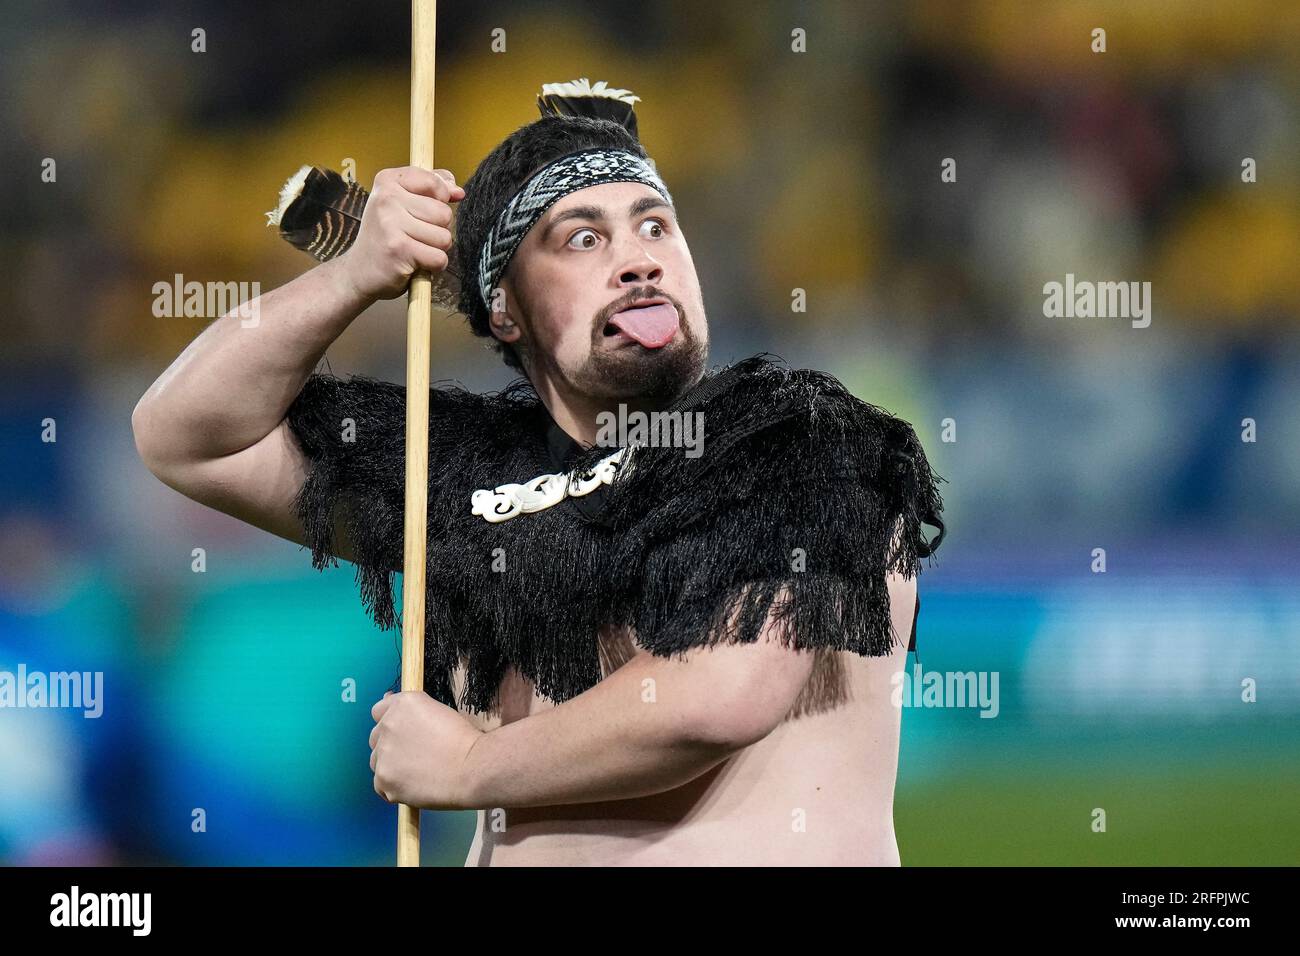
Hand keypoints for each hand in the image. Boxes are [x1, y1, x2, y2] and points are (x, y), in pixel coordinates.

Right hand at [339, 166, 464, 300]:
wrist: (358, 272)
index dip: (441, 199)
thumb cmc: (386, 236)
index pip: (435, 182)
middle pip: (444, 213)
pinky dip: (433, 266)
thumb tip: (458, 191)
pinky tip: (415, 263)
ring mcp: (391, 224)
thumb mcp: (402, 203)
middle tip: (415, 236)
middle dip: (438, 230)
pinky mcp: (399, 250)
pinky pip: (439, 258)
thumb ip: (431, 189)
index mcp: (387, 180)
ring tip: (414, 249)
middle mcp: (387, 198)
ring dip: (436, 249)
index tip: (425, 210)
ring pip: (444, 237)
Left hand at [369, 690, 483, 809]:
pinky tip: (414, 785)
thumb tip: (388, 701)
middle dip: (391, 745)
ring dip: (391, 766)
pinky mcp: (383, 779)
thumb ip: (412, 711)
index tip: (403, 732)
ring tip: (418, 772)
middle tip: (417, 755)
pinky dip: (394, 787)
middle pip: (376, 737)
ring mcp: (382, 753)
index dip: (392, 722)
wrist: (472, 768)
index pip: (379, 711)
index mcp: (402, 704)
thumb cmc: (463, 740)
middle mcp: (387, 725)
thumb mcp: (439, 711)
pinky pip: (380, 784)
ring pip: (377, 761)